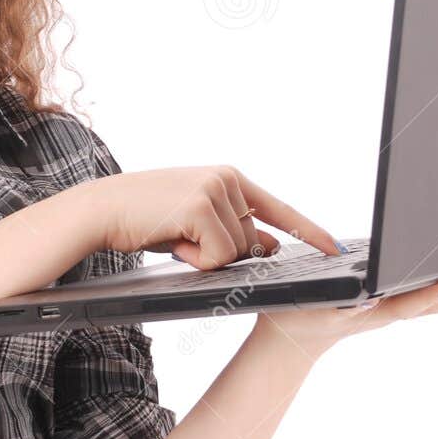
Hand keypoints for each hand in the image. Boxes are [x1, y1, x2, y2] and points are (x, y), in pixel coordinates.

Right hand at [87, 165, 342, 266]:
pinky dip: (194, 260)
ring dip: (203, 258)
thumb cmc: (146, 218)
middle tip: (182, 239)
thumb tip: (271, 247)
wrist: (102, 209)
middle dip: (219, 254)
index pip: (279, 209)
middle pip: (252, 243)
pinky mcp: (200, 205)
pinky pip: (218, 256)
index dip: (309, 231)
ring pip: (236, 253)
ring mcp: (215, 189)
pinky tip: (171, 240)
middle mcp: (227, 178)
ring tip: (173, 236)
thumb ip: (234, 230)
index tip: (335, 248)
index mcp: (229, 178)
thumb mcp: (196, 224)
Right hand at [254, 254, 437, 353]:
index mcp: (373, 312)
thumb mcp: (309, 308)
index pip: (411, 303)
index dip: (435, 292)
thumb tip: (367, 299)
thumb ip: (338, 304)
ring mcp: (400, 307)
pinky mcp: (401, 299)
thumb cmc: (298, 317)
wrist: (295, 339)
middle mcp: (394, 310)